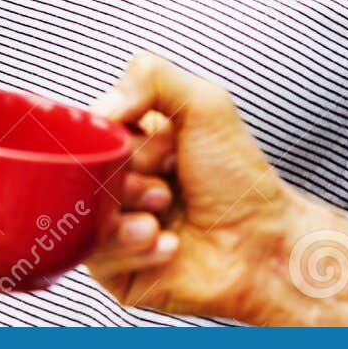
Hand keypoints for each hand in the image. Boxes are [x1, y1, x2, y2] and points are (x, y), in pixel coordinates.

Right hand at [86, 53, 347, 325]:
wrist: (265, 243)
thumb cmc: (240, 178)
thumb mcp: (205, 104)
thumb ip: (152, 77)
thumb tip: (101, 107)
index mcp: (130, 145)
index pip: (88, 134)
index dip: (113, 140)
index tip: (152, 147)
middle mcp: (118, 185)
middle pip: (82, 174)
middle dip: (125, 179)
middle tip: (163, 187)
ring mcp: (114, 229)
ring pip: (81, 215)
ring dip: (129, 212)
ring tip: (166, 211)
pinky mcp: (117, 271)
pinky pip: (97, 257)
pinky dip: (136, 245)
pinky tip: (170, 244)